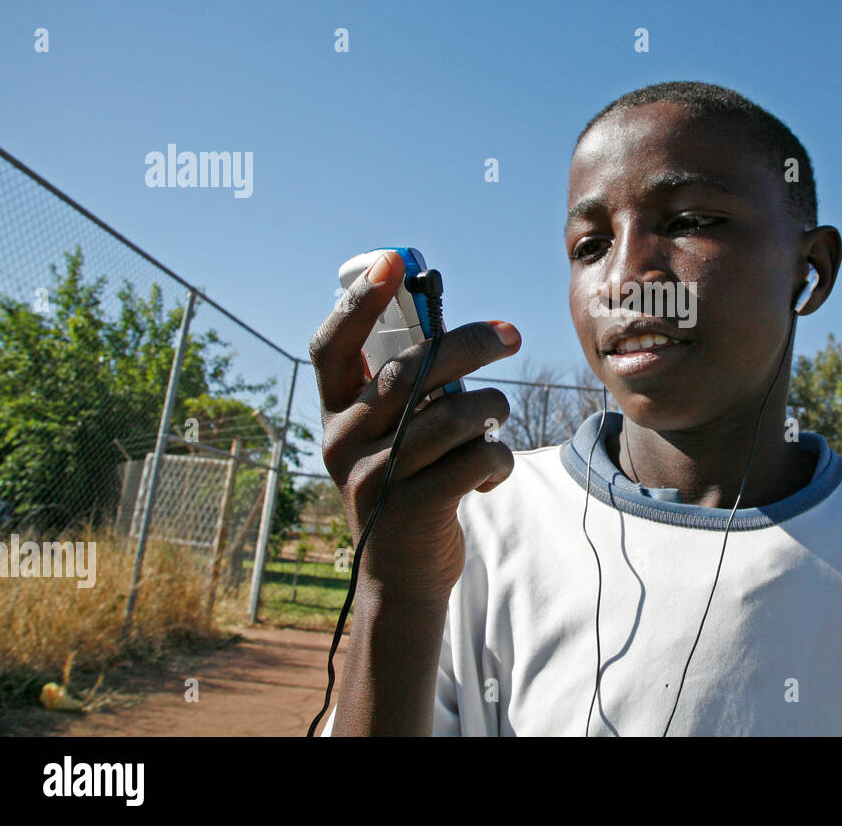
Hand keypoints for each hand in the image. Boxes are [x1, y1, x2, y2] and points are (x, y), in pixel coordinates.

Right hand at [309, 250, 519, 604]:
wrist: (401, 578)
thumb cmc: (408, 486)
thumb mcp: (392, 437)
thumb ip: (409, 393)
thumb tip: (460, 333)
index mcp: (334, 414)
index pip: (332, 346)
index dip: (357, 301)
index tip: (392, 263)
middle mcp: (342, 442)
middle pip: (410, 372)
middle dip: (469, 345)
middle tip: (509, 335)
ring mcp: (372, 479)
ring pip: (452, 416)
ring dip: (492, 410)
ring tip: (497, 420)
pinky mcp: (409, 511)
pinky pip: (473, 461)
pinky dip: (497, 458)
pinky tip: (491, 471)